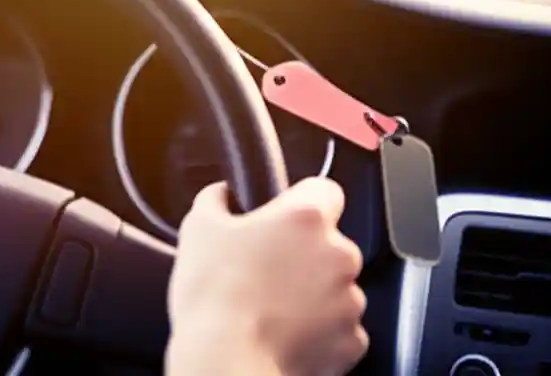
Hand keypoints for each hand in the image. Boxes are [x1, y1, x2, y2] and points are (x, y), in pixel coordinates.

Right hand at [166, 178, 367, 375]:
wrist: (226, 360)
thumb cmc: (214, 295)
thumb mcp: (199, 229)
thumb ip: (216, 199)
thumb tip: (221, 194)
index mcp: (306, 218)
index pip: (325, 190)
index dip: (302, 202)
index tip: (284, 219)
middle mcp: (339, 254)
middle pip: (329, 243)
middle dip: (304, 255)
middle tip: (266, 270)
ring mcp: (350, 300)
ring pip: (336, 287)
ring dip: (312, 294)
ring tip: (272, 308)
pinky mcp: (352, 340)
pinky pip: (341, 328)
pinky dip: (320, 331)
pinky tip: (286, 334)